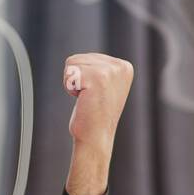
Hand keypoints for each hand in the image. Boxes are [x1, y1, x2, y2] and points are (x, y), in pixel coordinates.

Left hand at [61, 53, 133, 194]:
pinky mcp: (98, 78)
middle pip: (78, 58)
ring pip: (72, 63)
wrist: (95, 137)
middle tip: (90, 98)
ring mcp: (111, 71)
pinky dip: (70, 88)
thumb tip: (88, 59)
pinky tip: (83, 100)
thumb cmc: (95, 114)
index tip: (95, 94)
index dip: (83, 77)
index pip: (87, 57)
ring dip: (73, 84)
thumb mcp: (104, 86)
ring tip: (87, 99)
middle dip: (77, 79)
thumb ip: (100, 69)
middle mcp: (120, 66)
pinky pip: (69, 73)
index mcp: (124, 66)